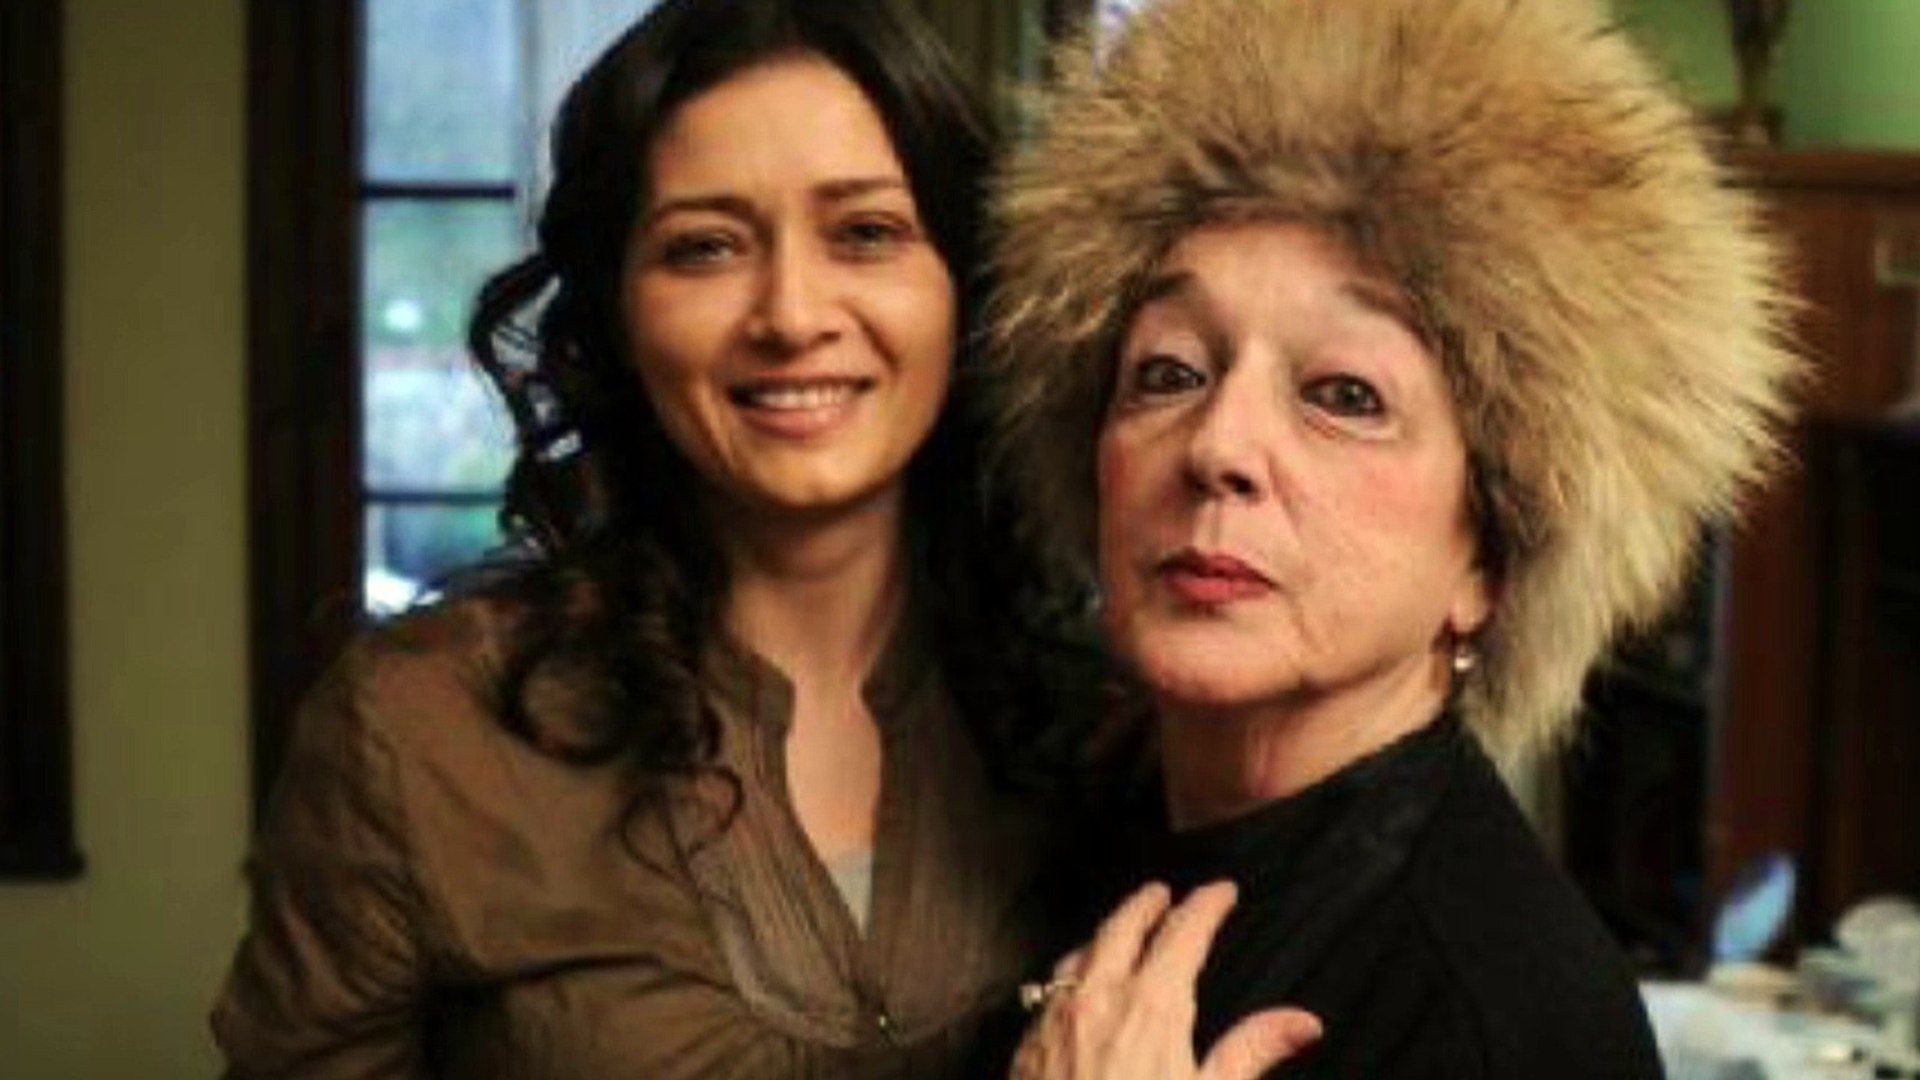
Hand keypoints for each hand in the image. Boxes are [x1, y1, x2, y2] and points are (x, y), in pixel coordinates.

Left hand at [1010, 881, 1321, 1079]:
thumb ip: (1250, 1052)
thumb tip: (1304, 1021)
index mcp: (1151, 1006)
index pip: (1183, 935)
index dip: (1205, 907)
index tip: (1221, 892)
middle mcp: (1099, 998)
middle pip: (1122, 928)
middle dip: (1147, 904)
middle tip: (1163, 892)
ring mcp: (1055, 1018)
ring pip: (1080, 953)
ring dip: (1106, 934)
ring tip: (1121, 929)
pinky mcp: (1027, 1045)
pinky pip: (1050, 989)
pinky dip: (1073, 971)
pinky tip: (1077, 985)